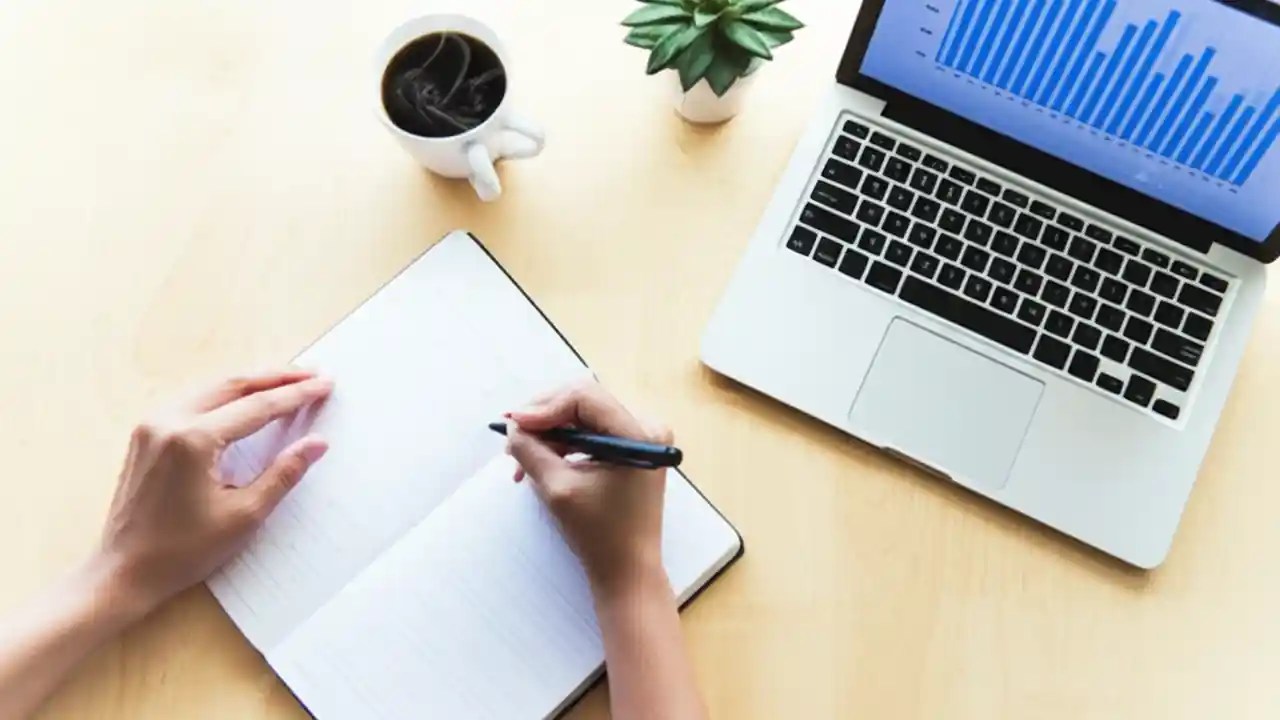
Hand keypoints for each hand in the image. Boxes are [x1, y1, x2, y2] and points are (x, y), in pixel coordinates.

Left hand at [96, 368, 332, 615]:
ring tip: (285, 380)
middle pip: (232, 384)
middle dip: (276, 377)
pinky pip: (192, 400)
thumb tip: (317, 443)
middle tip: (312, 374)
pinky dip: (224, 395)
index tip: (325, 384)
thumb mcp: (244, 515)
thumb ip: (283, 473)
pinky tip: (244, 398)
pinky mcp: (145, 434)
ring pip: (211, 387)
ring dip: (250, 382)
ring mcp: (152, 425)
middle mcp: (168, 421)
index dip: (296, 395)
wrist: (124, 572)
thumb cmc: (184, 551)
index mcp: (193, 440)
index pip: (257, 407)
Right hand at [504, 381, 670, 594]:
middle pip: (582, 403)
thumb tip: (512, 425)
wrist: (627, 571)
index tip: (513, 425)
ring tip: (519, 459)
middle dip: (542, 419)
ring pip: (581, 418)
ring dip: (547, 435)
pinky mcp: (628, 450)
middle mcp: (644, 427)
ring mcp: (638, 438)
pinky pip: (588, 434)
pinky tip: (537, 463)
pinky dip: (561, 445)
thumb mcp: (558, 489)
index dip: (544, 407)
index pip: (585, 397)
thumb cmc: (600, 535)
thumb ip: (532, 451)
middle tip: (511, 438)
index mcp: (638, 433)